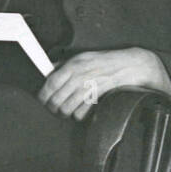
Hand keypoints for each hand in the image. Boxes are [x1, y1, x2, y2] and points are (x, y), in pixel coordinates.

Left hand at [38, 48, 170, 120]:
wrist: (128, 65)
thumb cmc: (104, 61)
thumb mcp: (82, 56)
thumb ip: (64, 64)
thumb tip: (48, 70)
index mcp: (73, 65)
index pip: (51, 82)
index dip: (43, 94)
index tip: (42, 99)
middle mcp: (79, 76)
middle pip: (56, 99)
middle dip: (52, 107)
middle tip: (53, 108)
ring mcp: (89, 87)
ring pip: (67, 109)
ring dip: (64, 113)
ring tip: (65, 111)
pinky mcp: (98, 97)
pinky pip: (81, 113)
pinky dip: (78, 115)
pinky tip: (79, 110)